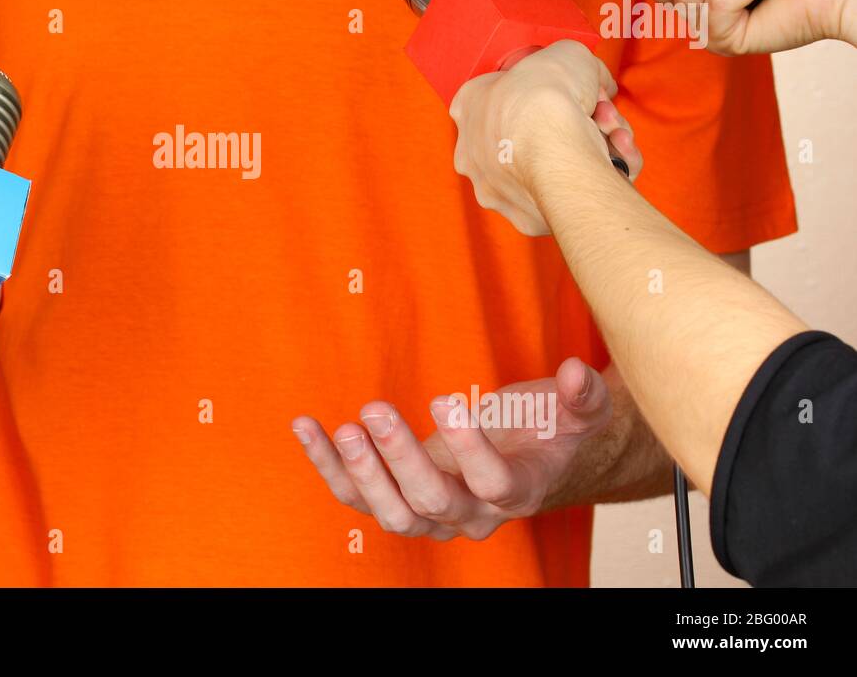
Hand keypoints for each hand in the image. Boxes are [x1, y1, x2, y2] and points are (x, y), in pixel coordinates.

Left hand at [291, 357, 610, 539]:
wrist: (528, 460)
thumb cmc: (549, 429)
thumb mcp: (576, 411)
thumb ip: (583, 396)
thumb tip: (576, 373)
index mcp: (517, 492)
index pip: (493, 484)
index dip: (471, 449)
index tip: (447, 399)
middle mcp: (472, 515)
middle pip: (433, 503)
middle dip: (402, 458)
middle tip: (376, 409)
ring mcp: (430, 514)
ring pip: (392, 514)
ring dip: (361, 473)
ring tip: (345, 427)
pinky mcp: (396, 500)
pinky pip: (355, 495)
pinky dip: (327, 465)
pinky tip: (305, 427)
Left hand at [448, 41, 642, 235]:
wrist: (548, 144)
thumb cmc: (543, 95)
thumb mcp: (567, 54)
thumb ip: (581, 68)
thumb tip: (599, 85)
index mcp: (470, 109)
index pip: (509, 98)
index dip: (553, 91)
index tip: (578, 89)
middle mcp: (474, 154)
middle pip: (537, 136)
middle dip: (581, 123)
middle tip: (602, 114)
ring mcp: (498, 190)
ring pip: (556, 168)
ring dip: (597, 147)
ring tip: (615, 136)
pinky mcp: (526, 219)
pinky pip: (568, 196)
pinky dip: (599, 178)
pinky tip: (616, 162)